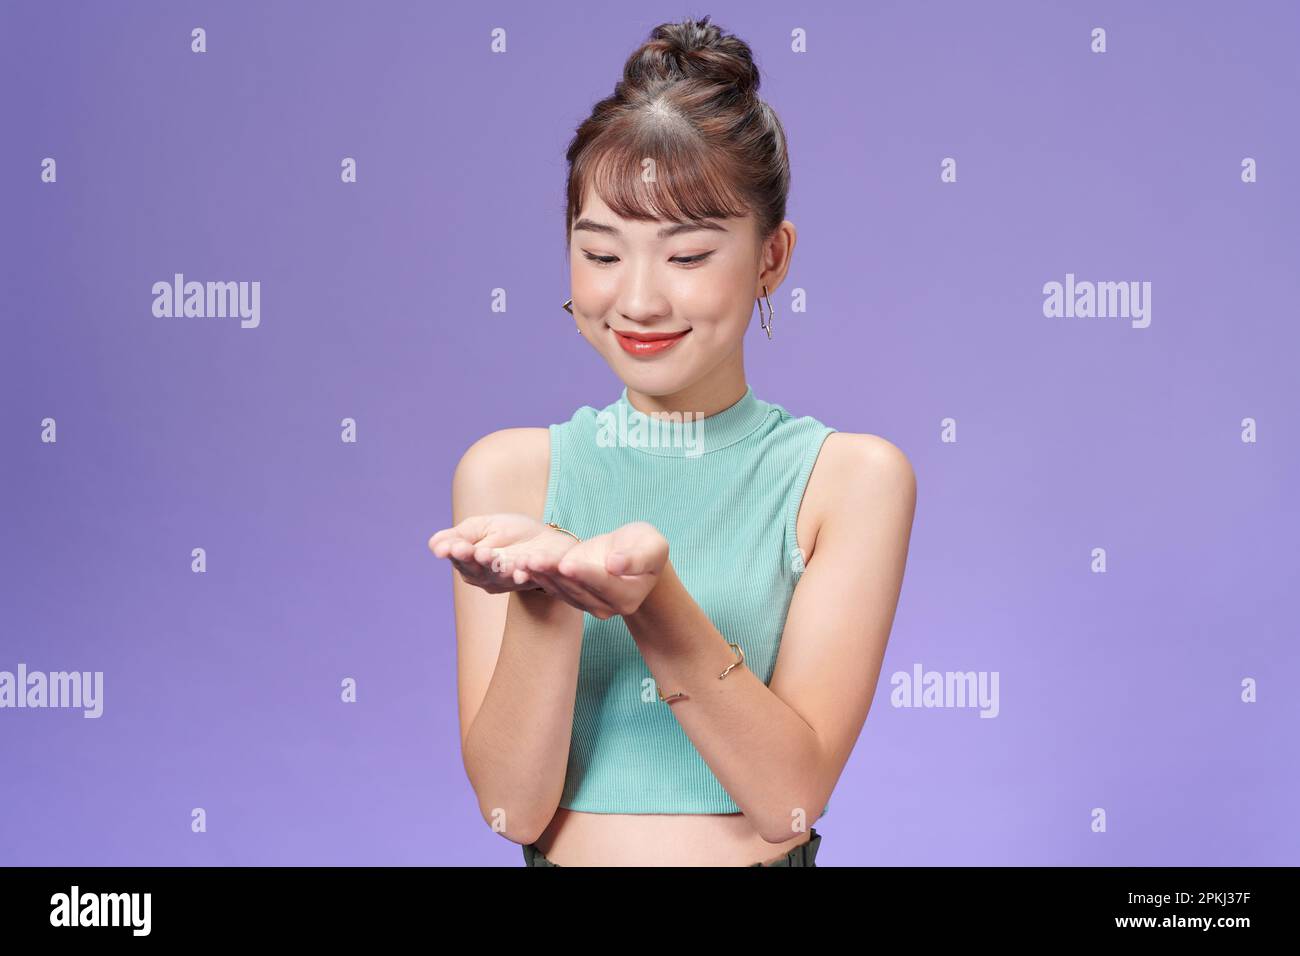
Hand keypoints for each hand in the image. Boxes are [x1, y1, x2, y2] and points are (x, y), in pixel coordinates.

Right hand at [428, 513, 579, 594]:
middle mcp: (483, 577)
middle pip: (473, 568)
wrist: (543, 538)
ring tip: (485, 554)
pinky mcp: (526, 582)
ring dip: (490, 566)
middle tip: (461, 547)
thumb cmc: (509, 532)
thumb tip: (433, 544)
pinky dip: (520, 576)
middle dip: (467, 557)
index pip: (458, 557)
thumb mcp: (481, 526)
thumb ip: (459, 535)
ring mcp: (504, 581)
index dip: (452, 552)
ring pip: (495, 575)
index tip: (445, 547)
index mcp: (469, 563)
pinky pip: (523, 579)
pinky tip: (519, 571)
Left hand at [509, 521, 668, 618]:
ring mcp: (587, 605)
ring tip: (523, 559)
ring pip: (560, 588)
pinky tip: (521, 565)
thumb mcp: (652, 547)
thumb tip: (616, 565)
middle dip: (554, 572)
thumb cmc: (646, 547)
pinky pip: (552, 586)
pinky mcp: (572, 596)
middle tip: (533, 559)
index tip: (567, 563)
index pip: (603, 584)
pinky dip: (536, 575)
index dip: (585, 573)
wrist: (633, 555)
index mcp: (627, 597)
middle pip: (576, 587)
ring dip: (540, 574)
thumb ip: (637, 558)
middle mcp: (606, 608)